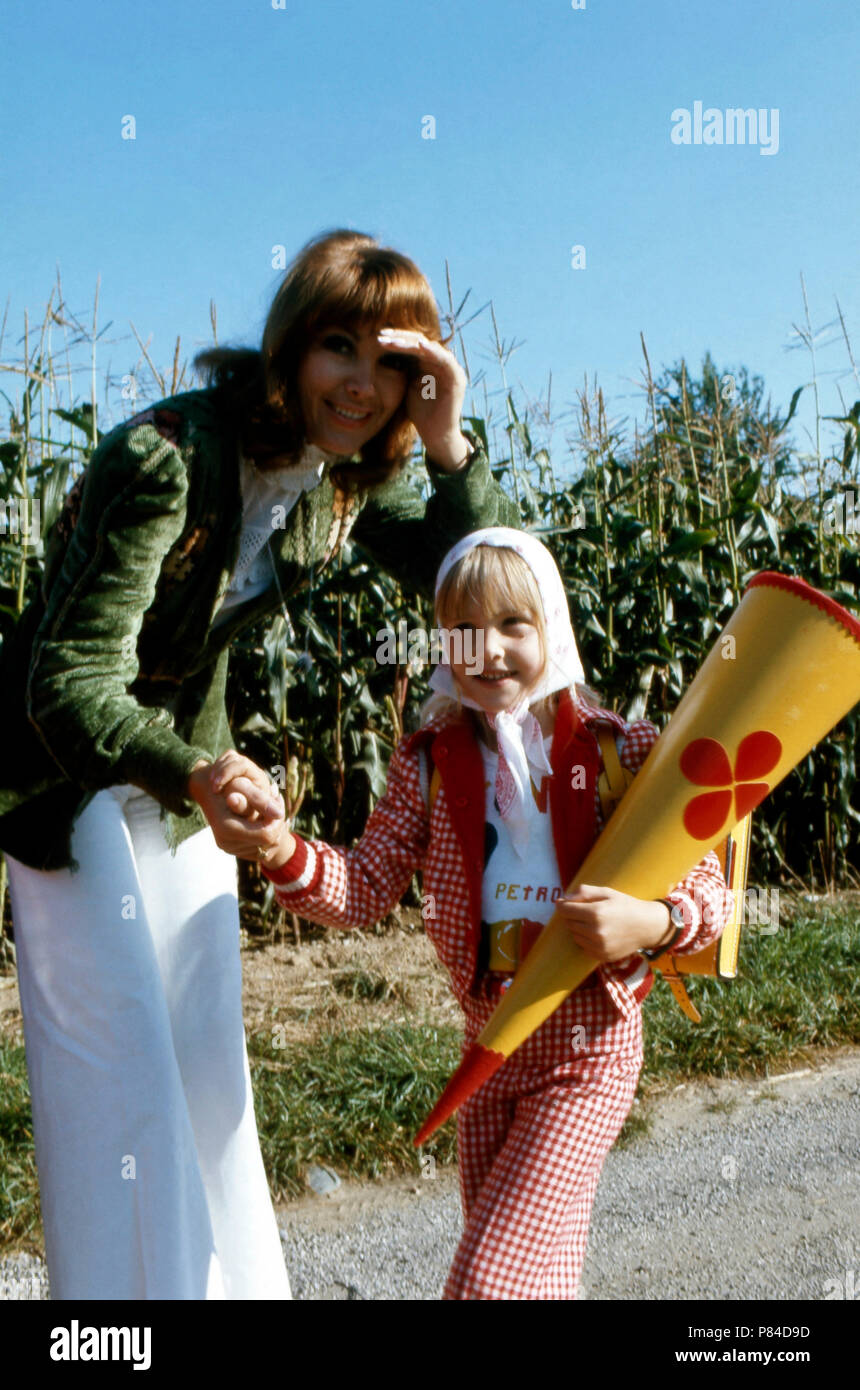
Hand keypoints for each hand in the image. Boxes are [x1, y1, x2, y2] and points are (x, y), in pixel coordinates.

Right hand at [187, 753, 287, 861]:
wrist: (203, 786)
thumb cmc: (224, 782)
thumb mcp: (242, 786)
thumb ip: (260, 800)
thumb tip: (280, 814)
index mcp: (227, 828)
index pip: (267, 835)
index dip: (277, 821)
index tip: (277, 802)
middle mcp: (225, 842)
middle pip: (268, 842)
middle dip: (276, 824)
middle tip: (276, 802)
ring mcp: (227, 848)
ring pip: (265, 846)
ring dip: (271, 828)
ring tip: (269, 809)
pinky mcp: (230, 849)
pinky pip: (257, 849)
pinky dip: (264, 834)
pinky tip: (262, 819)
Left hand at [376, 327, 470, 469]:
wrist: (436, 435)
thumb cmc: (421, 413)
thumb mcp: (407, 386)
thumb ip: (404, 369)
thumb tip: (384, 354)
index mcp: (430, 363)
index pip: (413, 344)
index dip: (397, 339)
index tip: (378, 338)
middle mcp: (441, 362)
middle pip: (420, 341)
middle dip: (400, 338)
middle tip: (382, 336)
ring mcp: (450, 369)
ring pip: (430, 347)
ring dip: (411, 343)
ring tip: (393, 341)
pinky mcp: (456, 378)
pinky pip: (445, 359)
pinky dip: (433, 351)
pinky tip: (419, 346)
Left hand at [555, 884, 673, 963]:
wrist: (648, 926)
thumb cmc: (626, 905)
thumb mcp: (607, 892)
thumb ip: (584, 892)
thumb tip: (563, 899)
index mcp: (596, 913)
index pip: (565, 910)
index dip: (562, 905)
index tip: (563, 902)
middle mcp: (596, 932)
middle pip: (569, 923)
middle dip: (573, 915)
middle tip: (586, 910)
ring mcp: (599, 947)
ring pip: (575, 936)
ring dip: (579, 928)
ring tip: (595, 922)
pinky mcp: (602, 956)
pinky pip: (583, 947)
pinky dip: (587, 940)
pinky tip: (600, 933)